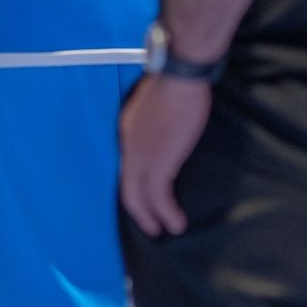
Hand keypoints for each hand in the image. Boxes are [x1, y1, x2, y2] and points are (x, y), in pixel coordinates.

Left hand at [118, 74, 209, 236]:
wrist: (181, 76)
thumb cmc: (175, 83)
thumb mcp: (158, 104)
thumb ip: (157, 121)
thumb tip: (167, 130)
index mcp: (128, 130)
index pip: (127, 165)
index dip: (136, 184)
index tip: (147, 197)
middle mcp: (128, 146)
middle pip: (126, 187)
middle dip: (138, 210)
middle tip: (150, 225)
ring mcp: (141, 156)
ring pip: (138, 197)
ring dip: (150, 218)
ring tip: (163, 229)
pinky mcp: (160, 162)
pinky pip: (158, 197)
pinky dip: (166, 213)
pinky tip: (176, 222)